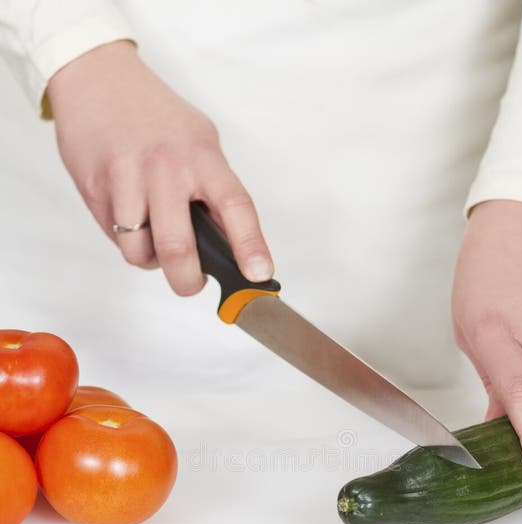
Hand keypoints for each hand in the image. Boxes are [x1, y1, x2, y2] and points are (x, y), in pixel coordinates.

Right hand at [46, 40, 272, 295]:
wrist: (97, 77)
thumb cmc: (155, 116)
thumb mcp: (199, 142)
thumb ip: (215, 190)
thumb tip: (234, 245)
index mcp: (201, 156)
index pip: (235, 207)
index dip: (250, 246)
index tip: (259, 275)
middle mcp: (166, 168)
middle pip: (178, 249)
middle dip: (188, 282)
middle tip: (193, 282)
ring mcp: (127, 179)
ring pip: (140, 253)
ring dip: (151, 259)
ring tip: (154, 236)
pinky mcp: (96, 190)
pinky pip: (115, 239)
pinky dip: (127, 239)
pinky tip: (128, 212)